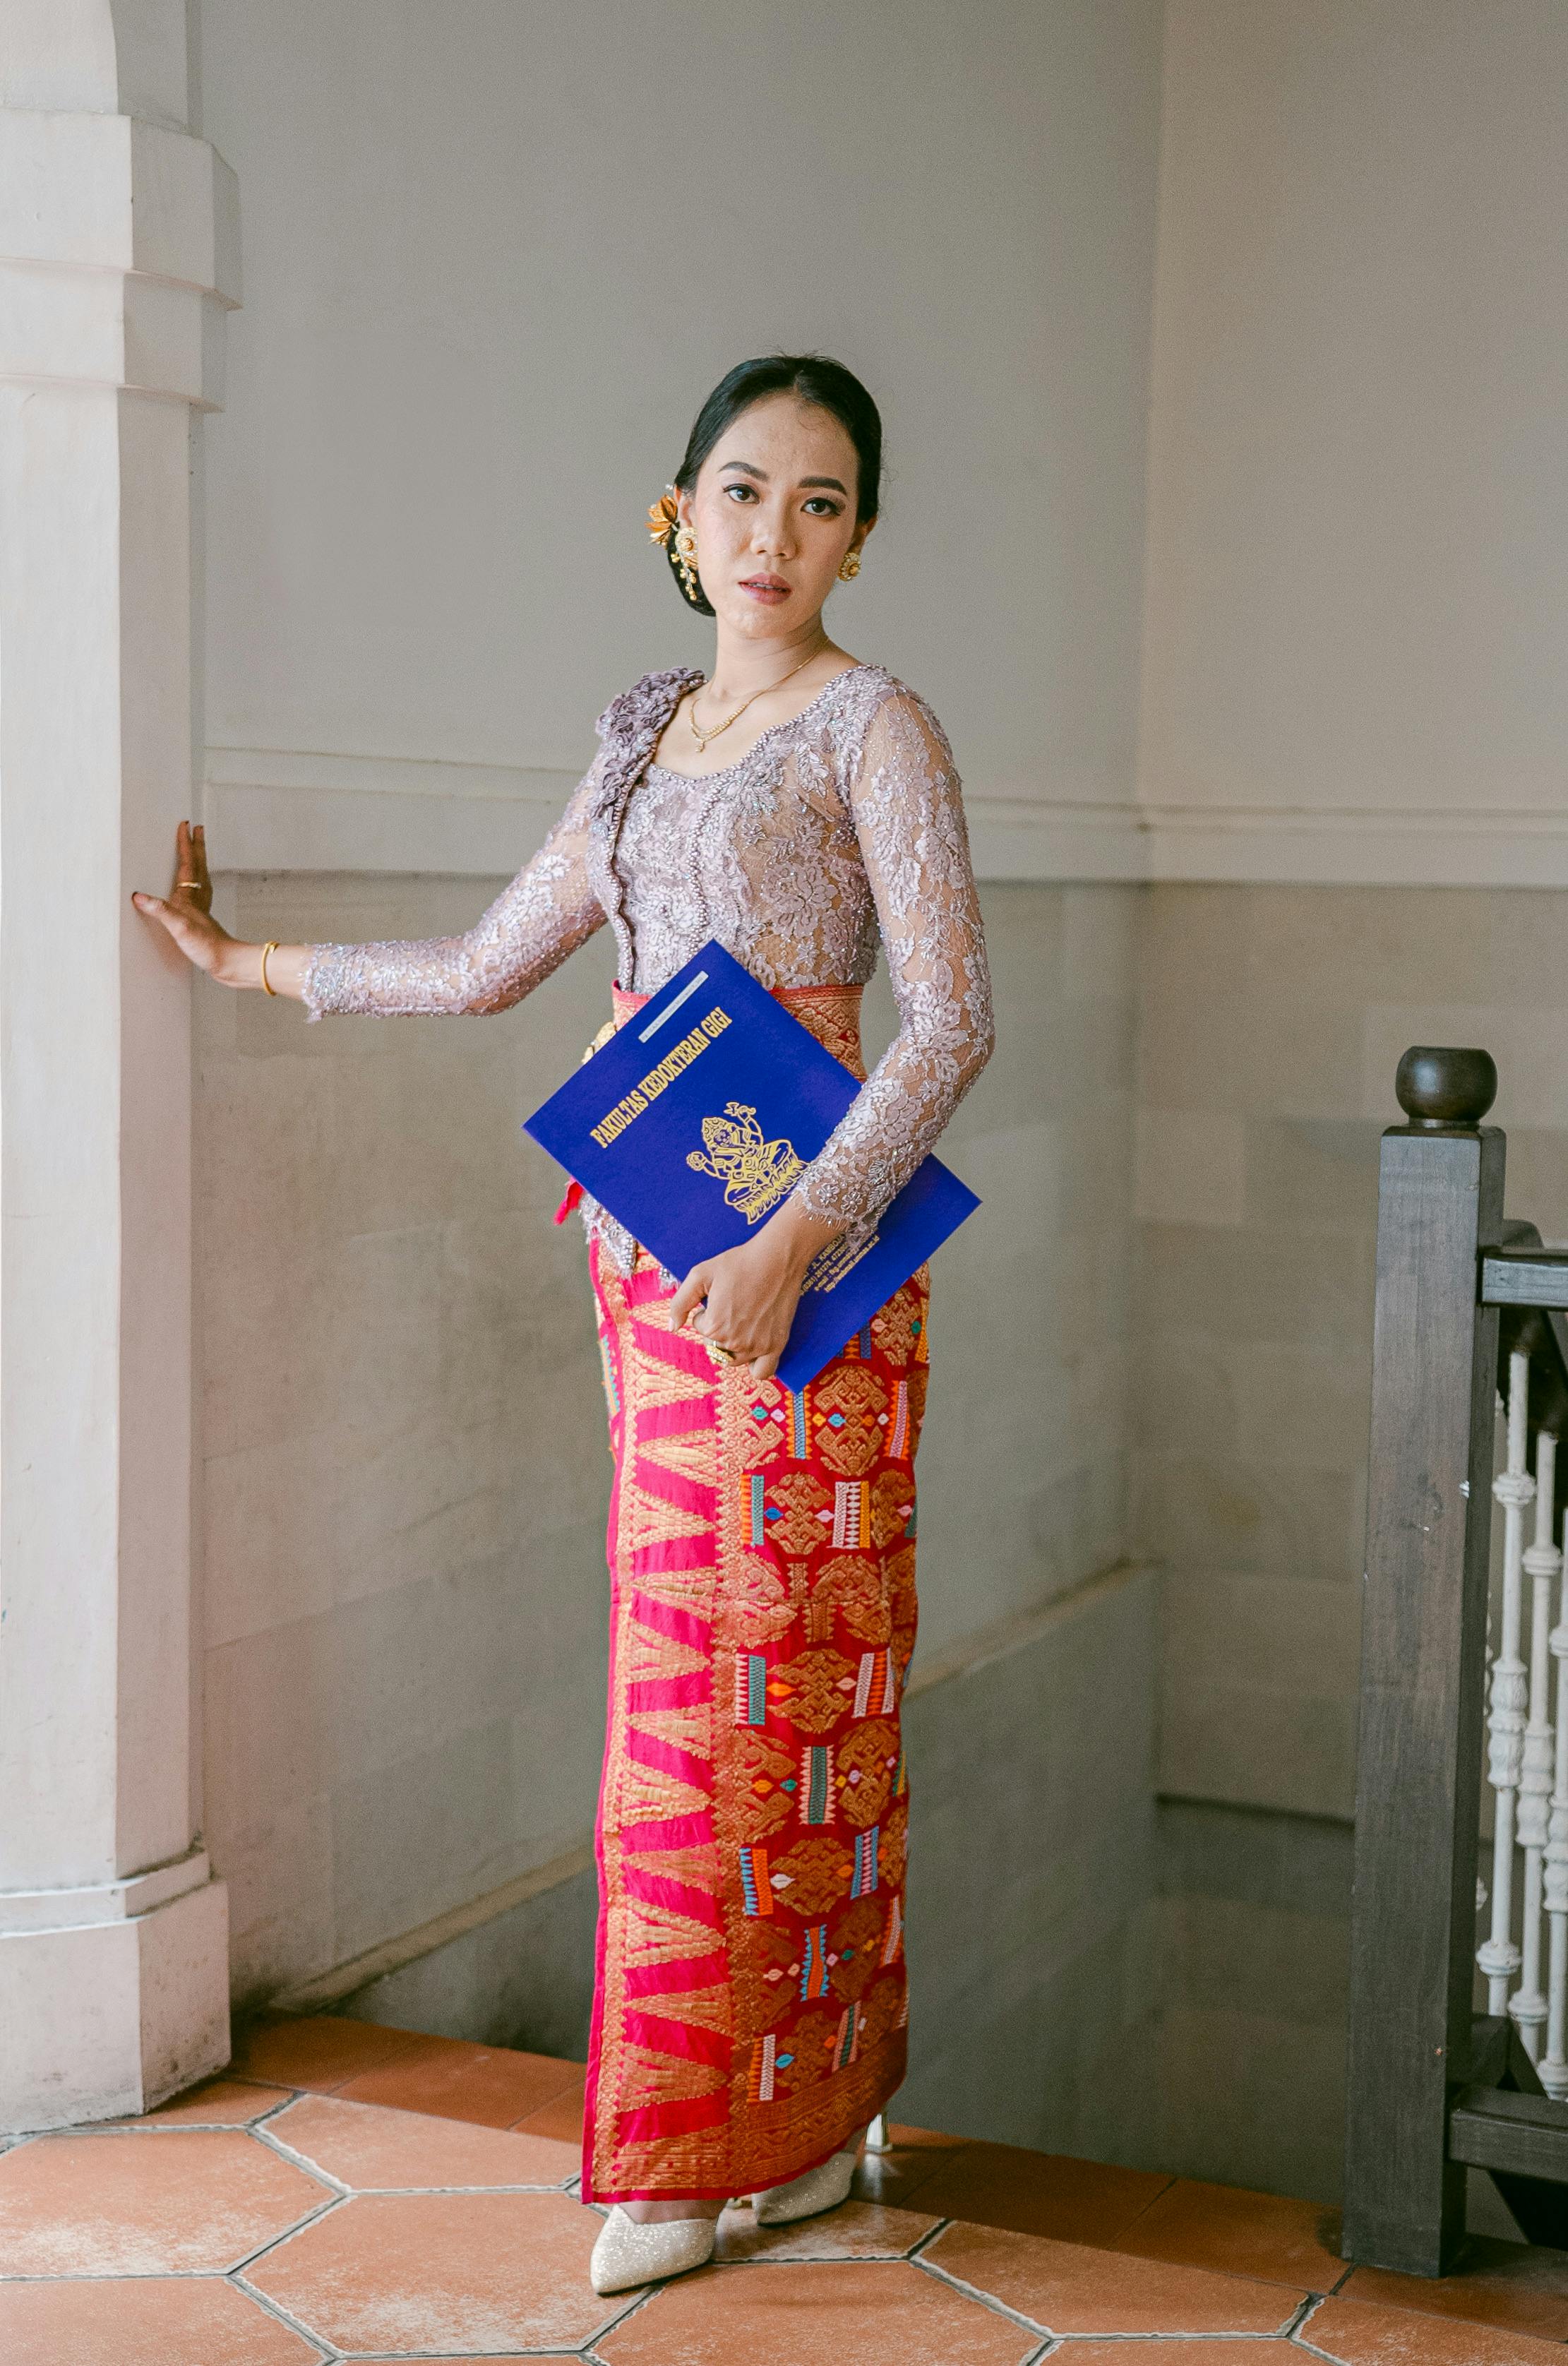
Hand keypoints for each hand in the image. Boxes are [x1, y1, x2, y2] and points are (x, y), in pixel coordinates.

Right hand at [132, 822, 238, 979]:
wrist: (227, 963)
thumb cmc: (206, 946)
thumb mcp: (179, 927)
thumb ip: (160, 910)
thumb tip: (140, 896)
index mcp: (189, 897)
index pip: (186, 864)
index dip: (184, 844)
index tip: (184, 825)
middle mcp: (197, 900)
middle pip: (197, 866)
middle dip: (196, 846)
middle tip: (198, 829)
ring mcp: (201, 909)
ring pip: (200, 878)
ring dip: (197, 862)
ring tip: (196, 853)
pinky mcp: (202, 921)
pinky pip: (199, 893)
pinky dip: (196, 884)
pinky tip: (192, 891)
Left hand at [669, 1199, 839, 1383]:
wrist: (777, 1259)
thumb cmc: (739, 1263)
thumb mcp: (700, 1275)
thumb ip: (680, 1303)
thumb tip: (672, 1328)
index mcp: (713, 1326)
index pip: (701, 1328)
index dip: (708, 1310)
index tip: (721, 1296)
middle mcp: (733, 1341)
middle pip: (716, 1345)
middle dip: (719, 1328)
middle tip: (734, 1306)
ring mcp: (755, 1347)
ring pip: (734, 1359)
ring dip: (734, 1344)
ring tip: (743, 1320)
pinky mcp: (776, 1346)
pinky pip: (762, 1372)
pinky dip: (755, 1366)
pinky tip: (754, 1349)